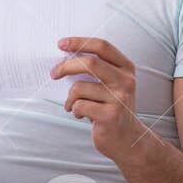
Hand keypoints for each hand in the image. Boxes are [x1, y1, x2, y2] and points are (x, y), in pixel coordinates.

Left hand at [50, 36, 148, 165]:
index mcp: (126, 68)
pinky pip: (80, 106)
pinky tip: (81, 115)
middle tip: (54, 73)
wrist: (128, 140)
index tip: (61, 44)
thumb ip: (97, 69)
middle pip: (90, 63)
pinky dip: (74, 110)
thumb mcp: (111, 84)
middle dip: (66, 66)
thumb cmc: (112, 108)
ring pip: (80, 88)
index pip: (102, 47)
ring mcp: (120, 99)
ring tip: (74, 105)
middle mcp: (126, 81)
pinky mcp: (111, 116)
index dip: (79, 42)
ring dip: (70, 98)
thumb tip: (65, 57)